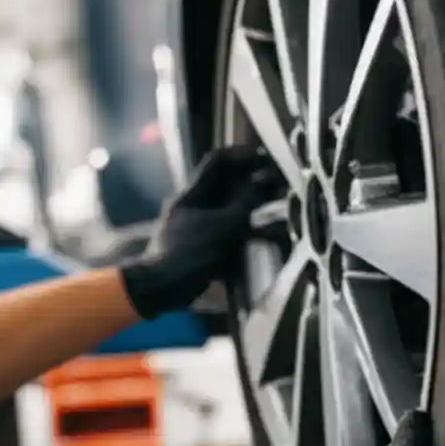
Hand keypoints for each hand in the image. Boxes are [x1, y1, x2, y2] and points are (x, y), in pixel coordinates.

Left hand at [120, 145, 276, 317]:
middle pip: (227, 186)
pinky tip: (270, 235)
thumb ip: (246, 202)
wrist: (163, 289)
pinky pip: (230, 233)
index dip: (244, 156)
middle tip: (281, 184)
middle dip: (255, 183)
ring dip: (255, 207)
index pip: (218, 162)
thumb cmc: (191, 253)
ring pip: (231, 210)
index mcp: (192, 194)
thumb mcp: (224, 225)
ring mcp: (199, 227)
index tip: (267, 160)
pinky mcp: (204, 248)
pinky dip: (250, 232)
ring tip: (281, 207)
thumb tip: (263, 180)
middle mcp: (195, 206)